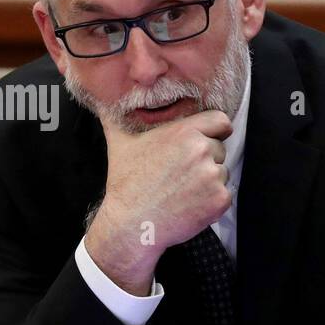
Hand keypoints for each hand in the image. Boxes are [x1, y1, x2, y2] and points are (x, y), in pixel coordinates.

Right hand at [85, 110, 233, 294]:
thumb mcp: (120, 144)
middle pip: (220, 149)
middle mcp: (202, 150)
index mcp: (184, 132)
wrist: (133, 224)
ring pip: (222, 173)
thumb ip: (114, 118)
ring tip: (182, 190)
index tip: (208, 139)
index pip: (221, 121)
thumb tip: (99, 100)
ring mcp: (213, 176)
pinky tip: (190, 204)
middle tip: (181, 175)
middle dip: (206, 160)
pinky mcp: (219, 200)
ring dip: (209, 182)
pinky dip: (212, 202)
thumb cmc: (126, 184)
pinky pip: (225, 195)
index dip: (216, 131)